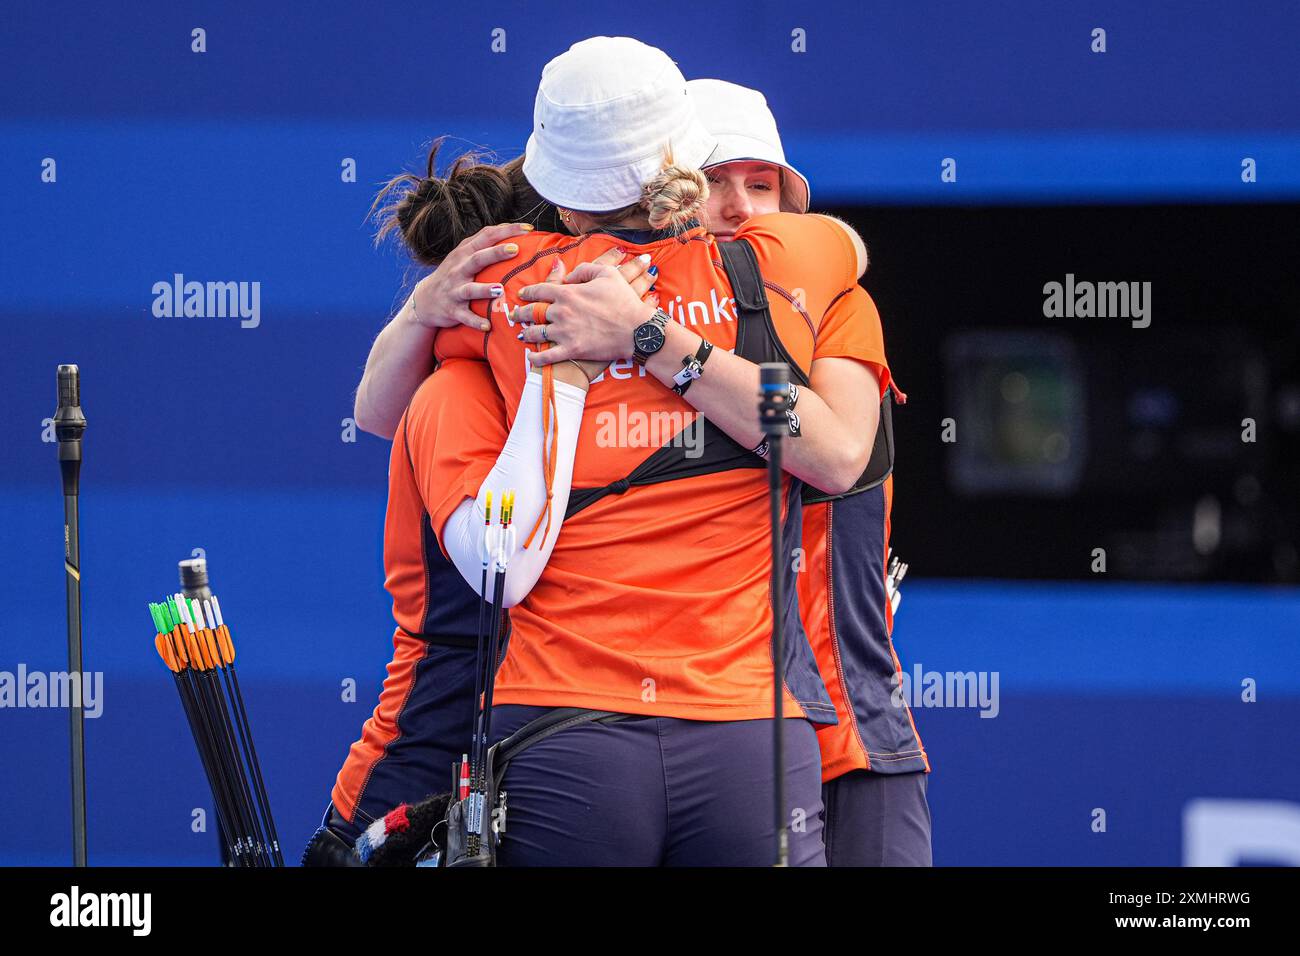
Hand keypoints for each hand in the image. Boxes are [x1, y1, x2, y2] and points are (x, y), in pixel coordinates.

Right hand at [407, 222, 531, 330]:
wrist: (425, 300)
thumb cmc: (454, 275)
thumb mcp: (464, 256)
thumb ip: (485, 244)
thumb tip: (515, 232)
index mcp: (464, 253)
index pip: (486, 236)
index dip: (506, 231)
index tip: (528, 228)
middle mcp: (458, 269)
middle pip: (477, 259)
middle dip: (495, 253)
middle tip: (514, 249)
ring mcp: (454, 290)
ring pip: (469, 289)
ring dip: (484, 289)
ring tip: (499, 289)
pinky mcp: (452, 310)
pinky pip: (465, 317)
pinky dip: (475, 321)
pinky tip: (487, 326)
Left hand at [513, 254, 658, 367]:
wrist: (636, 329)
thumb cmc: (624, 301)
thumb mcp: (607, 274)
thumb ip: (584, 269)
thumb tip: (568, 275)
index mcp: (568, 292)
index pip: (540, 290)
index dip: (528, 292)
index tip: (522, 294)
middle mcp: (561, 312)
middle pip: (532, 312)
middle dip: (520, 313)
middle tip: (514, 315)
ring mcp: (564, 332)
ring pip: (536, 333)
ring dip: (526, 334)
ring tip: (521, 335)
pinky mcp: (571, 350)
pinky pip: (547, 356)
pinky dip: (536, 358)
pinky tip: (530, 356)